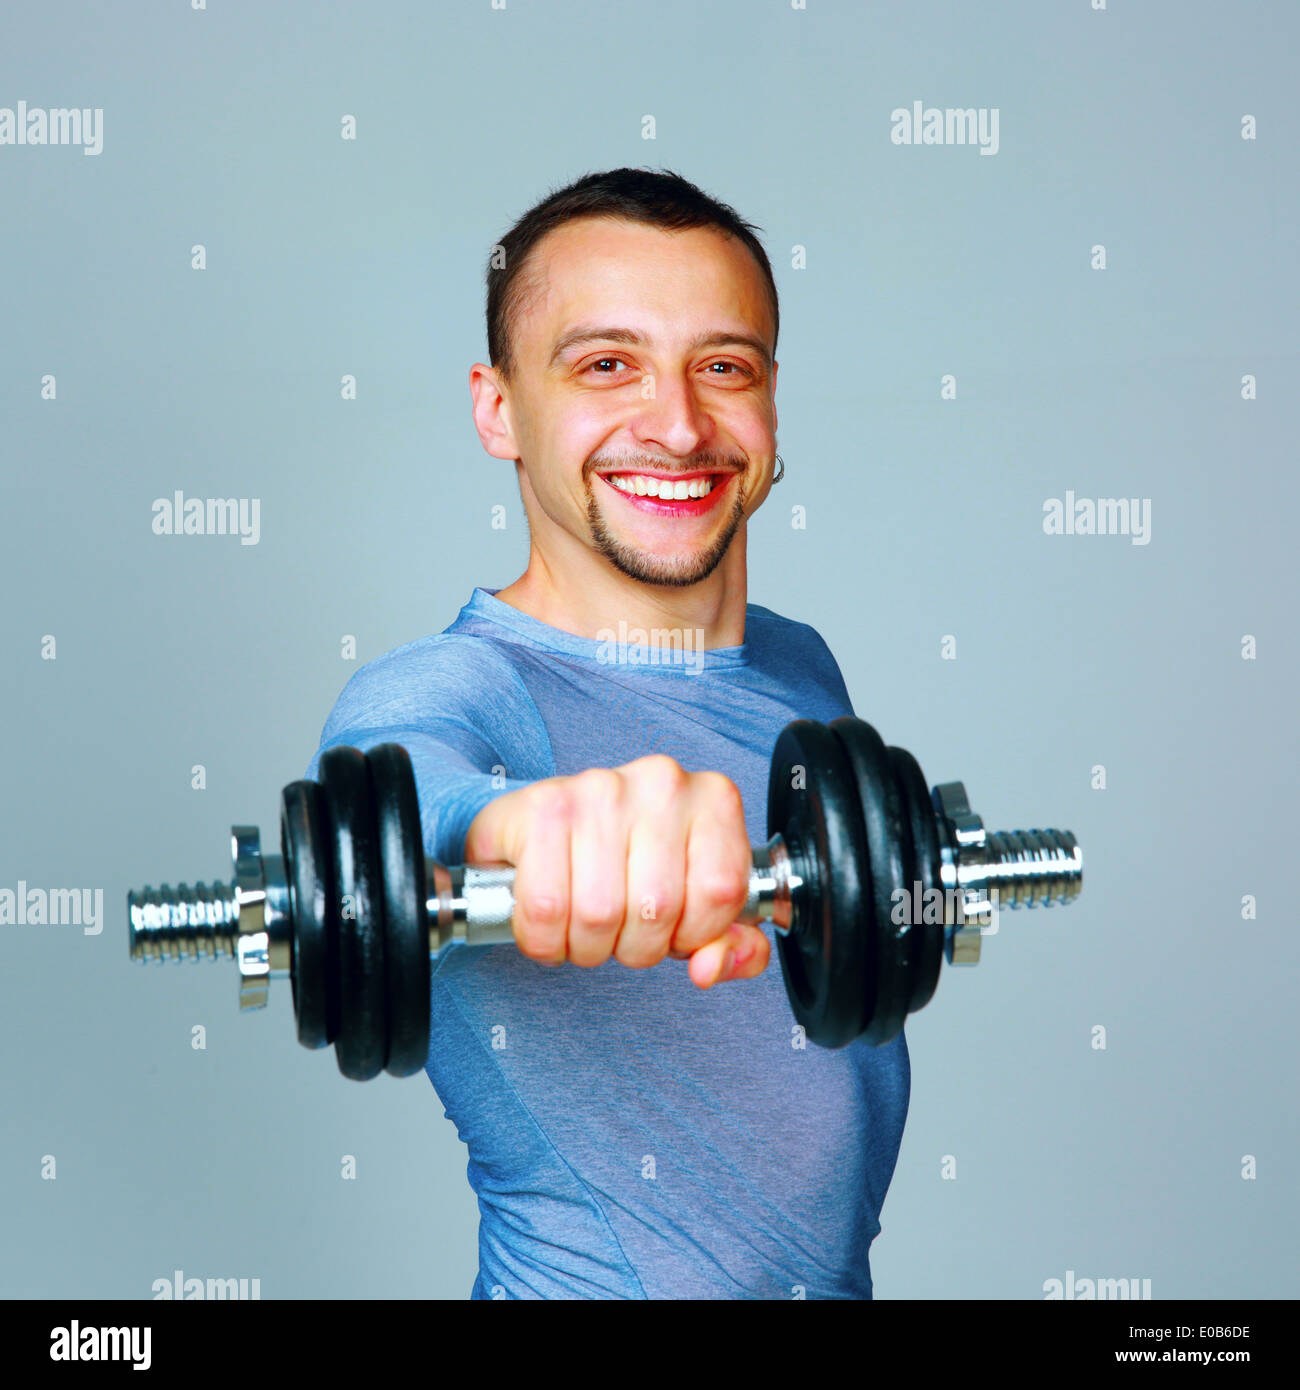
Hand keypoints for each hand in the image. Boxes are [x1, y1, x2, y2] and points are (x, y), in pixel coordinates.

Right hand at [464, 756, 769, 987]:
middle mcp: (660, 783)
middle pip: (657, 908)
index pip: (721, 890)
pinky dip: (545, 937)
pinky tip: (550, 920)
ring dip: (587, 945)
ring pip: (600, 913)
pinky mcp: (544, 806)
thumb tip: (709, 968)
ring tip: (584, 923)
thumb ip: (728, 945)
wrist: (546, 828)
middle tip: (621, 929)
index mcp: (712, 799)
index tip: (673, 928)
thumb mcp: (693, 903)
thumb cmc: (627, 861)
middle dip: (635, 945)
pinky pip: (546, 907)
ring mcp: (600, 788)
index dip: (693, 932)